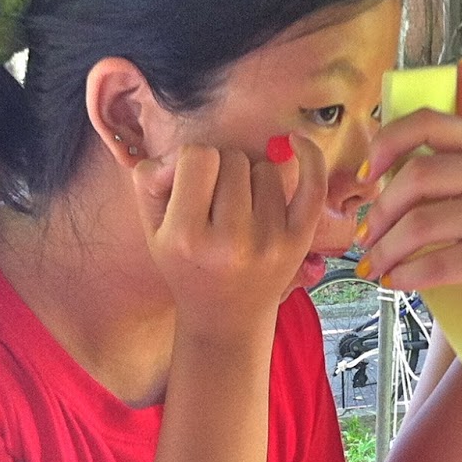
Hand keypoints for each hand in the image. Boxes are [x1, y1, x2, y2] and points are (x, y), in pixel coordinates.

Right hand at [130, 136, 324, 337]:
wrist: (226, 318)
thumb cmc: (187, 266)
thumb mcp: (153, 229)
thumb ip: (149, 180)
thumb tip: (178, 155)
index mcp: (186, 236)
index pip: (198, 156)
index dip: (192, 160)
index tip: (190, 183)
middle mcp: (231, 241)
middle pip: (233, 159)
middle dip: (222, 172)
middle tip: (216, 204)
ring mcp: (270, 241)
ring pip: (265, 169)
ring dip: (251, 181)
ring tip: (240, 213)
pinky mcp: (299, 242)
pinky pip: (312, 185)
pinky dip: (309, 158)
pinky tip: (295, 142)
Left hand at [356, 74, 461, 336]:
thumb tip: (460, 69)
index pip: (429, 122)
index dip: (386, 143)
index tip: (365, 175)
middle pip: (417, 175)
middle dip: (379, 210)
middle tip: (366, 236)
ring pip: (420, 223)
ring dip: (385, 250)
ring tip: (375, 267)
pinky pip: (437, 263)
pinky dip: (407, 276)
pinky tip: (396, 282)